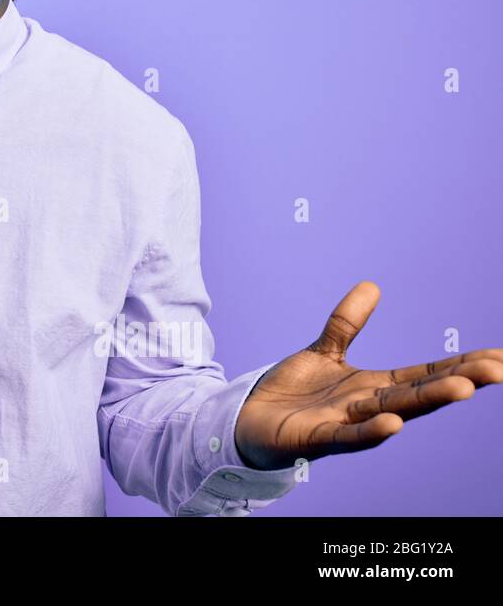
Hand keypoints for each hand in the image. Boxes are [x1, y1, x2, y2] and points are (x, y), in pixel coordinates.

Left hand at [234, 281, 502, 470]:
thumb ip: (346, 324)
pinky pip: (347, 437)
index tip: (499, 358)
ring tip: (461, 389)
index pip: (424, 375)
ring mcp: (345, 426)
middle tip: (498, 370)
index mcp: (373, 388)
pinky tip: (392, 424)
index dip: (460, 366)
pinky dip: (370, 432)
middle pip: (419, 393)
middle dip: (457, 382)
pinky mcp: (316, 441)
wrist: (249, 421)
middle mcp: (367, 409)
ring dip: (426, 402)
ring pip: (392, 412)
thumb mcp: (323, 352)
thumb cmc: (294, 394)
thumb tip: (372, 286)